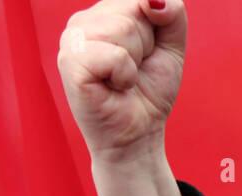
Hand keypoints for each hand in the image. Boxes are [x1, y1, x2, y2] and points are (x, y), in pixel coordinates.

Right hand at [57, 0, 186, 160]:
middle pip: (133, 11)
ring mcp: (71, 40)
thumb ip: (172, 13)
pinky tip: (114, 88)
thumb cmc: (149, 92)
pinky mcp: (69, 63)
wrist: (139, 135)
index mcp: (103, 13)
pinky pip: (113, 55)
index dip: (155, 29)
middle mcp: (82, 21)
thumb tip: (152, 0)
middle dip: (146, 46)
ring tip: (123, 79)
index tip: (145, 54)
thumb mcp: (171, 47)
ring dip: (135, 62)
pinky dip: (125, 75)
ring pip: (123, 28)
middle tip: (133, 72)